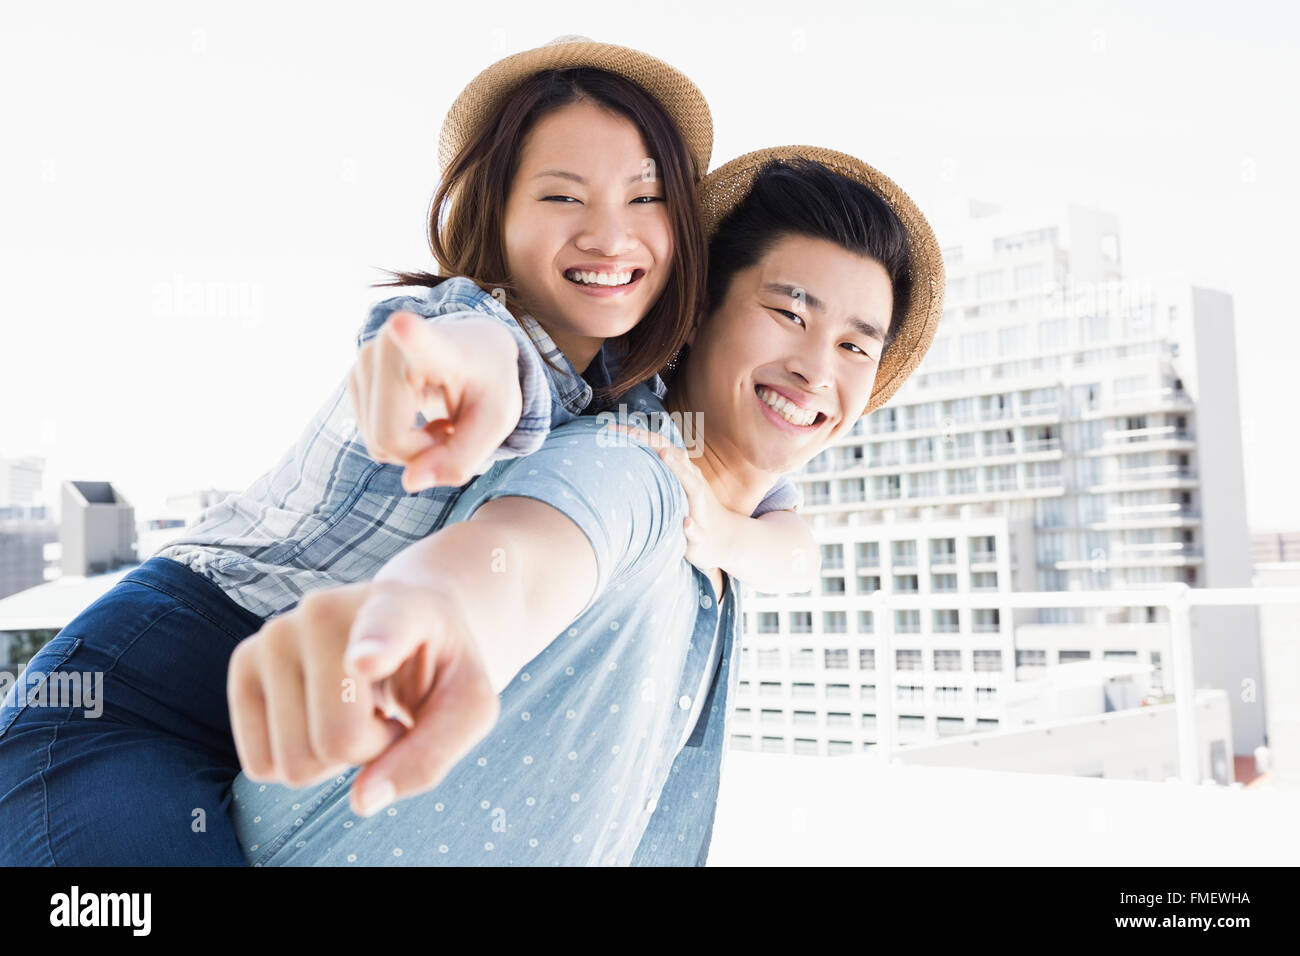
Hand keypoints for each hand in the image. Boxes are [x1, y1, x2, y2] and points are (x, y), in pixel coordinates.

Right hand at [227, 579, 499, 816]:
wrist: (405, 624)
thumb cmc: (439, 667)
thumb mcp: (468, 705)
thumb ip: (432, 754)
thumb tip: (363, 800)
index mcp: (400, 606)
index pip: (385, 626)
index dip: (375, 646)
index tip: (367, 662)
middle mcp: (326, 609)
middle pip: (338, 743)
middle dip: (370, 750)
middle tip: (387, 709)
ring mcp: (276, 633)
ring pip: (294, 762)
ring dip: (333, 755)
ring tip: (357, 705)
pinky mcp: (243, 663)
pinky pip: (261, 765)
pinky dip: (299, 758)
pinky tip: (322, 712)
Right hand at [347, 311, 522, 492]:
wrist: (474, 348)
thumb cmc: (488, 384)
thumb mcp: (496, 424)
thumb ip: (462, 459)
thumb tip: (410, 483)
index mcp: (439, 345)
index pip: (417, 339)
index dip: (408, 335)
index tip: (402, 324)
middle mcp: (391, 344)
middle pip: (389, 438)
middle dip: (423, 452)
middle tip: (453, 430)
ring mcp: (365, 359)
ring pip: (376, 442)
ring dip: (412, 446)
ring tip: (440, 419)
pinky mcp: (353, 376)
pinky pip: (371, 436)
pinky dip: (398, 439)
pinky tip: (420, 413)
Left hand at [609, 423, 734, 574]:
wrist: (725, 539)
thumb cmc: (693, 511)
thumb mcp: (676, 488)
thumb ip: (657, 473)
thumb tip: (625, 460)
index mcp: (683, 472)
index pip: (659, 446)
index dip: (637, 435)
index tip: (611, 428)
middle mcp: (693, 483)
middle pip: (675, 456)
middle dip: (653, 442)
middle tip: (629, 432)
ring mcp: (700, 507)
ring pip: (691, 485)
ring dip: (678, 469)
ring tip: (663, 455)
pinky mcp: (702, 534)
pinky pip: (696, 529)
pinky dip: (691, 525)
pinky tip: (685, 523)